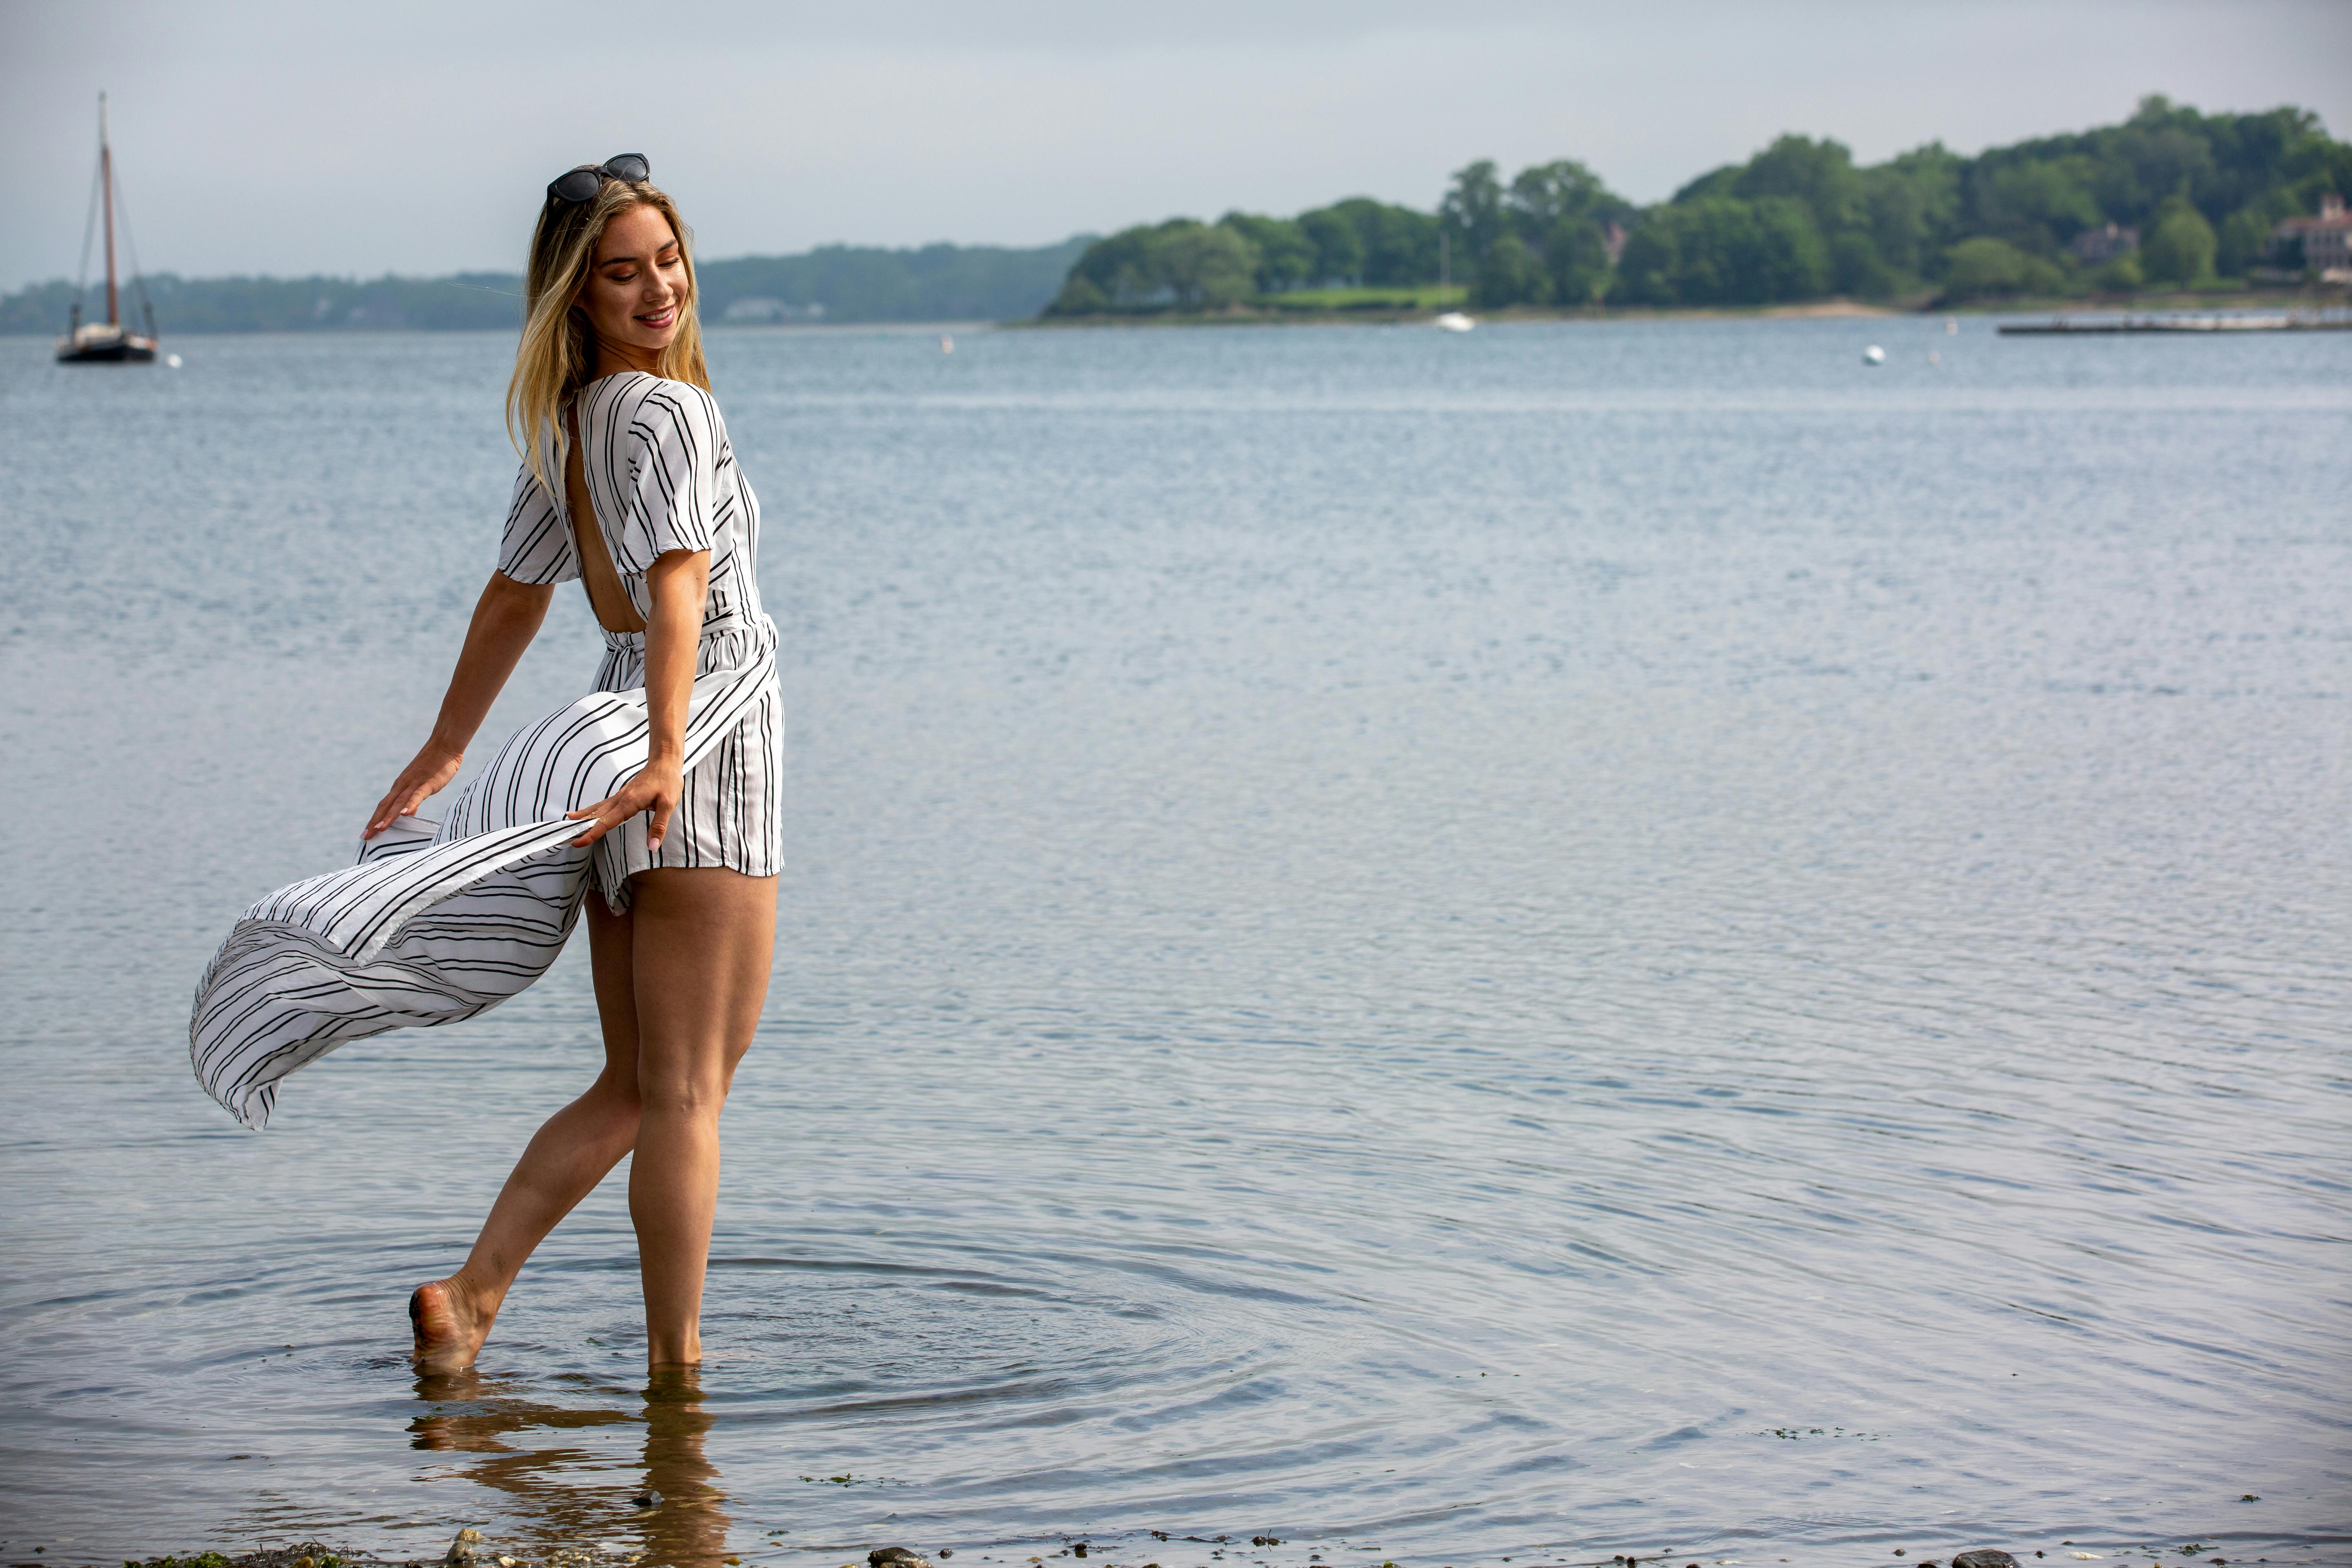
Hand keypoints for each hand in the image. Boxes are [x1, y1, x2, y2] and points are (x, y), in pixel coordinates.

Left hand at [365, 742, 463, 838]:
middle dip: (375, 822)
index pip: (383, 806)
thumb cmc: (434, 765)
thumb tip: (407, 814)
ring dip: (388, 816)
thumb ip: (413, 800)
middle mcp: (402, 785)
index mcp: (400, 787)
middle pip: (385, 806)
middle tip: (366, 837)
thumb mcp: (420, 785)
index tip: (366, 833)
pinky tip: (405, 814)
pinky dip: (411, 805)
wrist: (444, 745)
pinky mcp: (428, 783)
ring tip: (380, 829)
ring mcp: (414, 784)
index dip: (374, 820)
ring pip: (398, 803)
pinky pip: (417, 795)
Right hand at [565, 758, 684, 849]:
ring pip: (598, 808)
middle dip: (582, 827)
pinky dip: (592, 810)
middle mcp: (621, 798)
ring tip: (568, 821)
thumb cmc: (668, 782)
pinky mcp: (622, 795)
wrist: (665, 761)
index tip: (579, 842)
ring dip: (583, 816)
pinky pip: (603, 804)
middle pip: (597, 815)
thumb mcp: (668, 805)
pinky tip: (585, 813)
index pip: (607, 821)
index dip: (592, 833)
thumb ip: (659, 826)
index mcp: (629, 802)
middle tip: (567, 838)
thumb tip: (652, 847)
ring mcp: (620, 796)